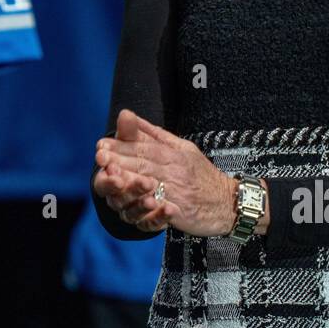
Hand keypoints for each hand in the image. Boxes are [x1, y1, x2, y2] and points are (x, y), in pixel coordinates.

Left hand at [94, 109, 239, 237]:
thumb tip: (131, 117)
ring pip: (152, 183)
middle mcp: (175, 169)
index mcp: (173, 153)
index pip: (144, 146)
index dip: (122, 145)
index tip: (101, 144)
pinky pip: (164, 206)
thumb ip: (155, 134)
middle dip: (120, 159)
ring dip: (130, 179)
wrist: (228, 202)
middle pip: (144, 162)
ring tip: (111, 176)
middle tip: (99, 156)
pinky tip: (136, 202)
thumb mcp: (183, 148)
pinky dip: (151, 204)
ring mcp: (178, 189)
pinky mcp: (182, 210)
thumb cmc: (202, 175)